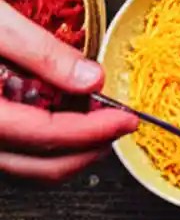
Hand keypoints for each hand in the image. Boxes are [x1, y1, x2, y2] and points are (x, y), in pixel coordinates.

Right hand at [0, 1, 135, 180]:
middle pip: (40, 167)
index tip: (127, 118)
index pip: (44, 136)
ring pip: (25, 169)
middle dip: (88, 149)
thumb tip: (92, 79)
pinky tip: (54, 114)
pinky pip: (9, 157)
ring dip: (67, 152)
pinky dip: (39, 145)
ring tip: (91, 117)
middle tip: (117, 123)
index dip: (94, 131)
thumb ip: (39, 50)